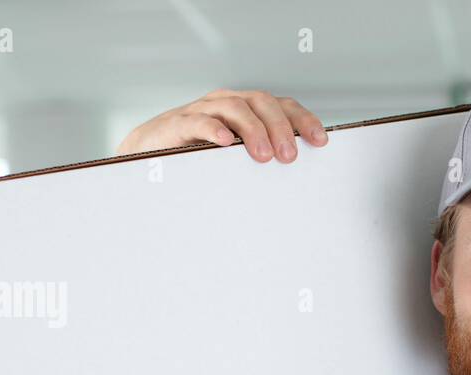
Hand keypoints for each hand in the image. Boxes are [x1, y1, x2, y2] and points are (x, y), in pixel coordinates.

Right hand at [116, 89, 327, 160]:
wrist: (150, 150)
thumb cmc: (200, 154)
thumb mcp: (237, 155)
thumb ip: (262, 156)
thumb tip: (298, 177)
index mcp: (247, 109)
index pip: (282, 106)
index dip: (303, 120)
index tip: (320, 141)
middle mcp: (228, 103)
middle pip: (262, 103)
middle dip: (280, 128)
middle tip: (289, 157)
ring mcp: (204, 110)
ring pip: (235, 107)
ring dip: (253, 130)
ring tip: (263, 155)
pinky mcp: (179, 123)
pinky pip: (199, 121)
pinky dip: (214, 129)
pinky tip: (226, 142)